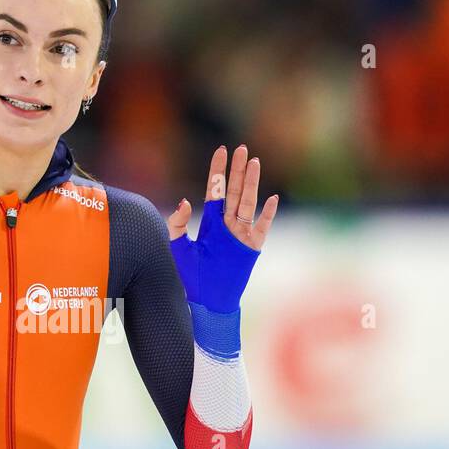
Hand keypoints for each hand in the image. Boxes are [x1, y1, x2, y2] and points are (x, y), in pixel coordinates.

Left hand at [167, 144, 279, 313]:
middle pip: (234, 191)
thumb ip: (177, 224)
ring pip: (247, 202)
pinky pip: (262, 226)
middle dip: (238, 170)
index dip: (218, 170)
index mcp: (211, 221)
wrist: (209, 300)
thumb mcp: (179, 248)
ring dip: (251, 183)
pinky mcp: (252, 247)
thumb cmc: (193, 277)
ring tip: (254, 162)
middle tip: (242, 149)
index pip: (215, 189)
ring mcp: (242, 234)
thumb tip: (184, 200)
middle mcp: (227, 224)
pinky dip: (267, 213)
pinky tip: (272, 198)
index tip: (222, 151)